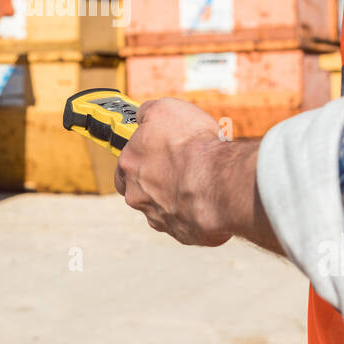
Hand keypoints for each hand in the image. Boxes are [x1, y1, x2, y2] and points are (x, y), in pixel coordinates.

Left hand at [114, 97, 281, 252]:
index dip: (143, 155)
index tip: (158, 149)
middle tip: (180, 167)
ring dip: (179, 197)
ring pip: (164, 208)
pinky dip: (197, 212)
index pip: (125, 163)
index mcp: (129, 165)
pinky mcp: (183, 233)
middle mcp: (138, 195)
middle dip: (157, 180)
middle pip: (141, 189)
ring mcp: (160, 218)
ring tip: (202, 182)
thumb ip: (148, 112)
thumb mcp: (166, 109)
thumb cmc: (191, 144)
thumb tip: (143, 114)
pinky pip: (188, 222)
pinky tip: (211, 199)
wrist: (217, 182)